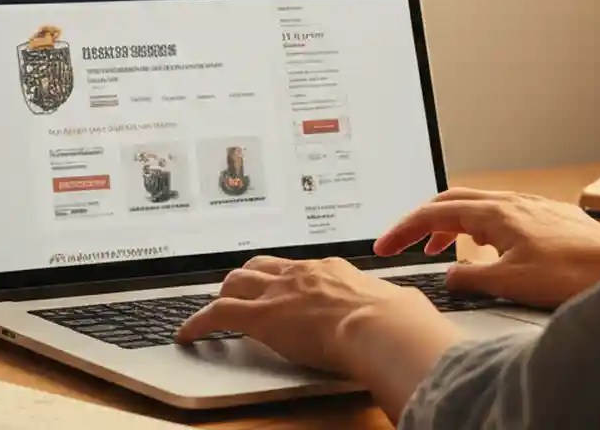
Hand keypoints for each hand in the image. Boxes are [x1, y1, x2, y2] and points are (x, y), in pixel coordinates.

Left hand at [176, 255, 462, 421]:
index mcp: (332, 270)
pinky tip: (187, 333)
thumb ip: (397, 302)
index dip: (285, 278)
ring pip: (235, 283)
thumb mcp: (400, 303)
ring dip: (222, 296)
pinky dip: (198, 322)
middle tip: (237, 292)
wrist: (381, 327)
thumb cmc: (398, 321)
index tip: (282, 286)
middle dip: (246, 279)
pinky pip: (218, 314)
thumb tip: (411, 305)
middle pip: (260, 267)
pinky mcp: (261, 316)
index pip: (298, 269)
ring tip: (213, 310)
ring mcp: (278, 292)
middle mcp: (300, 273)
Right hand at [374, 188, 599, 307]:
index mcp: (494, 213)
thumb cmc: (573, 273)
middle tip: (403, 243)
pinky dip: (477, 228)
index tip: (383, 246)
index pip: (433, 215)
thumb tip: (450, 277)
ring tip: (438, 250)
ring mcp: (530, 206)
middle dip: (421, 221)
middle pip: (450, 201)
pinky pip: (499, 214)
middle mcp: (509, 202)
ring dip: (450, 225)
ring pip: (476, 206)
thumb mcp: (510, 283)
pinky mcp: (548, 217)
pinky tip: (487, 250)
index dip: (403, 230)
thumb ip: (470, 278)